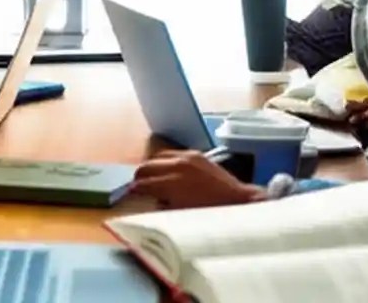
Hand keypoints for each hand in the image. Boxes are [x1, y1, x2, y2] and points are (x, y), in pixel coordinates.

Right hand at [130, 151, 264, 208]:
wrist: (237, 201)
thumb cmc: (209, 214)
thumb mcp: (181, 214)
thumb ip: (163, 205)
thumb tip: (153, 200)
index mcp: (171, 184)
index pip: (143, 184)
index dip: (134, 190)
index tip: (130, 194)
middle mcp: (176, 166)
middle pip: (146, 166)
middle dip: (139, 177)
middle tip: (138, 186)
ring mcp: (187, 157)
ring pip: (158, 156)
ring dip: (152, 166)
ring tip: (152, 176)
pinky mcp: (196, 154)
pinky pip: (173, 153)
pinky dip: (167, 161)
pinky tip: (169, 170)